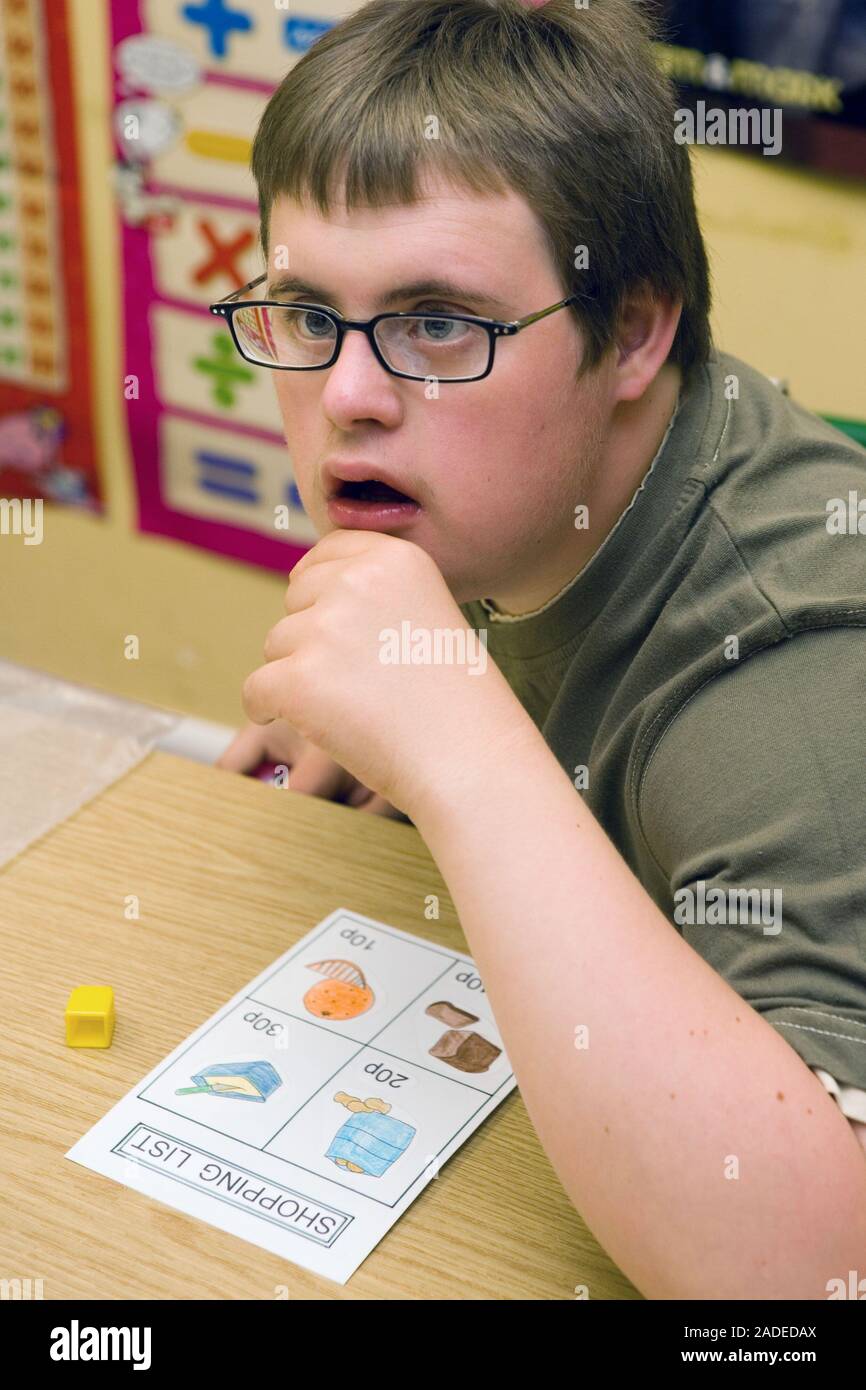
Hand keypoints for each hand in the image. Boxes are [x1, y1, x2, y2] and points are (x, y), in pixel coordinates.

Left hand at [240, 530, 522, 817]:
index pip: (328, 551)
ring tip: (355, 707)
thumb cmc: (453, 700)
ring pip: (275, 645)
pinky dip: (269, 711)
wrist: (469, 759)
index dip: (322, 588)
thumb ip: (371, 591)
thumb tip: (302, 581)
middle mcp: (356, 582)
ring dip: (299, 677)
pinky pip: (255, 689)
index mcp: (394, 559)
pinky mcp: (298, 680)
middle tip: (360, 678)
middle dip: (312, 636)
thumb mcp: (426, 612)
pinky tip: (310, 727)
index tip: (336, 620)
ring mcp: (325, 630)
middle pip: (297, 599)